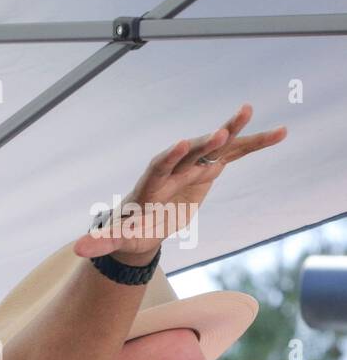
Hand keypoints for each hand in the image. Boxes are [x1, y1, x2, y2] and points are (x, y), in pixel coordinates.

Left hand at [74, 104, 286, 263]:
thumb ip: (100, 242)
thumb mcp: (116, 239)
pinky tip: (280, 132)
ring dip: (231, 131)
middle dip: (203, 144)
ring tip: (247, 111)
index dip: (170, 156)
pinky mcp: (209, 169)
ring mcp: (192, 167)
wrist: (145, 224)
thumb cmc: (130, 230)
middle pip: (188, 154)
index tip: (182, 143)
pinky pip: (234, 154)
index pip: (158, 167)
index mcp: (150, 185)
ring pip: (213, 147)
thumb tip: (78, 249)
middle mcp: (172, 169)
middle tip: (222, 131)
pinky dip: (254, 144)